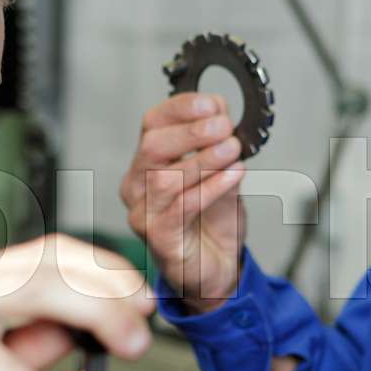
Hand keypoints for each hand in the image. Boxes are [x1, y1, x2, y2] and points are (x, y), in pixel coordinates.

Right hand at [121, 92, 246, 312]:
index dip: (181, 108)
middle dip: (191, 132)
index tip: (212, 103)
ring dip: (204, 159)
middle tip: (225, 126)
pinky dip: (210, 188)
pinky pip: (181, 208)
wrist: (218, 268)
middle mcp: (137, 185)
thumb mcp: (221, 171)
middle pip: (152, 147)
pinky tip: (233, 175)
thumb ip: (218, 142)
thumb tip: (221, 108)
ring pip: (165, 178)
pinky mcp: (157, 237)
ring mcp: (143, 212)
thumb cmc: (212, 221)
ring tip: (233, 150)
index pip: (153, 123)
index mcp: (148, 162)